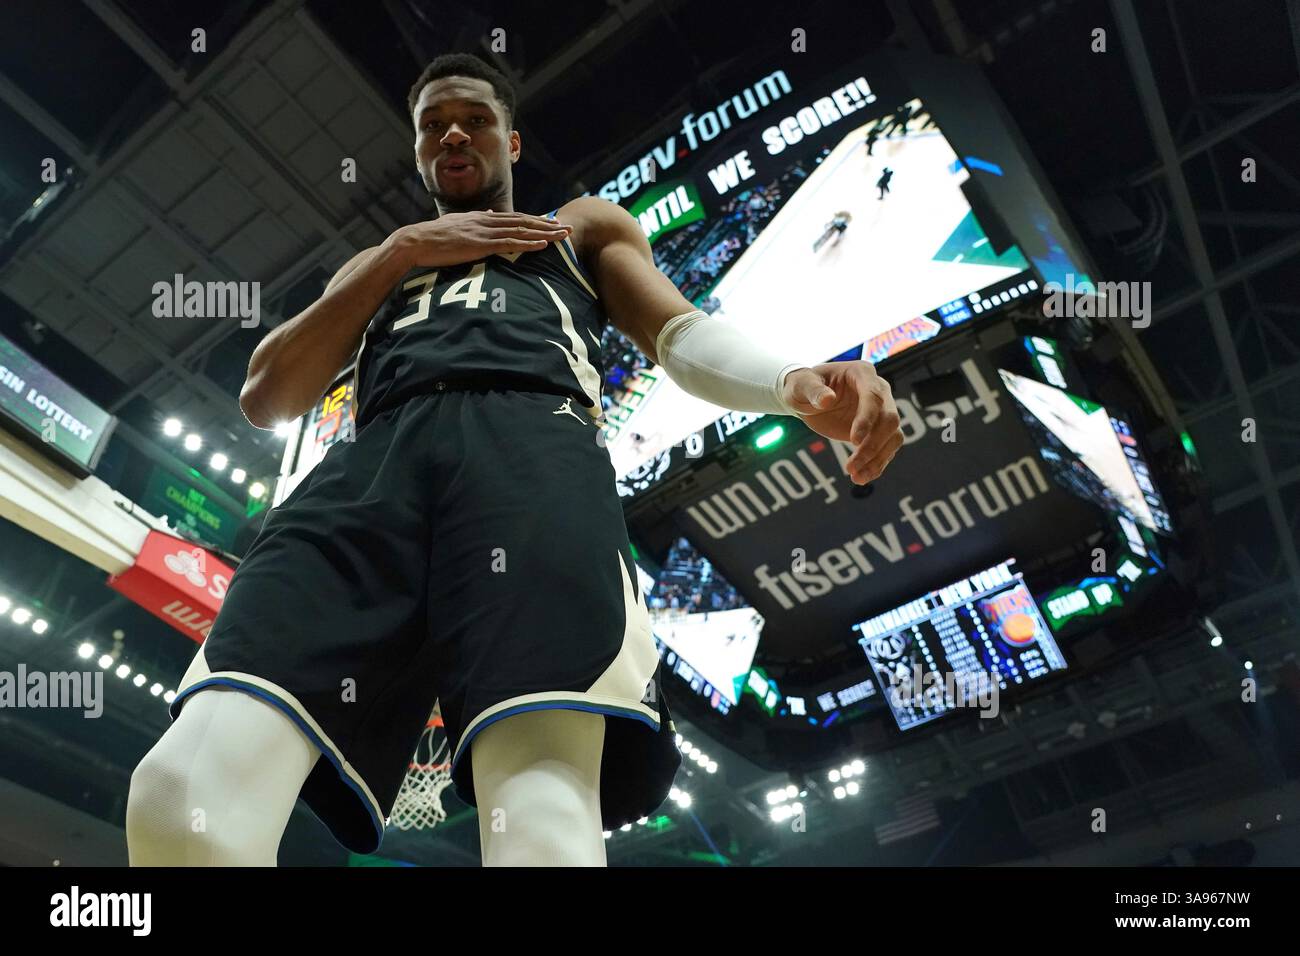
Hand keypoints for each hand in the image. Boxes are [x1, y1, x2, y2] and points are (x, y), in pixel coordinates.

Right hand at [390, 210, 571, 268]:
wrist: (415, 242)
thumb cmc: (432, 238)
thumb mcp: (457, 225)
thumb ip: (477, 219)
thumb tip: (492, 214)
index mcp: (481, 217)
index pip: (514, 218)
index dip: (534, 220)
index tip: (551, 222)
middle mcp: (486, 221)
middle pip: (523, 221)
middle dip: (546, 225)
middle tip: (566, 228)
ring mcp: (484, 232)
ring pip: (521, 231)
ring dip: (544, 234)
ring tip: (563, 236)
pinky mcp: (480, 245)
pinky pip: (510, 244)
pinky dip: (528, 243)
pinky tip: (543, 245)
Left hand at [779, 361, 902, 484]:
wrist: (806, 399)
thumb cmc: (802, 387)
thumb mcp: (800, 385)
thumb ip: (812, 390)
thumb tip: (827, 399)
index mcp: (862, 373)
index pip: (873, 397)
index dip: (867, 419)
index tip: (853, 441)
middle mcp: (878, 390)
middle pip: (890, 419)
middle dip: (872, 445)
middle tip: (850, 466)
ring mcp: (881, 411)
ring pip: (893, 436)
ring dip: (877, 459)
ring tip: (856, 477)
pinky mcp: (877, 430)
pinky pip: (886, 449)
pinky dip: (876, 465)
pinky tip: (861, 478)